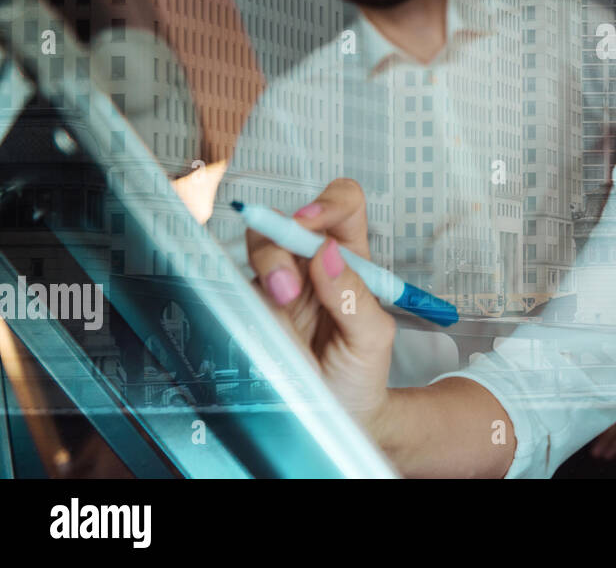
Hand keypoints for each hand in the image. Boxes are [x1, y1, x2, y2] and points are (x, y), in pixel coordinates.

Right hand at [246, 178, 395, 430]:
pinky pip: (235, 281)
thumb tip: (328, 253)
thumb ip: (355, 296)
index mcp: (351, 261)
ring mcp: (278, 284)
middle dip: (285, 236)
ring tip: (281, 298)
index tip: (312, 224)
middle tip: (291, 280)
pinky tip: (253, 311)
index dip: (328, 204)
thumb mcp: (372, 339)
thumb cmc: (360, 375)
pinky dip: (239, 286)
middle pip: (290, 221)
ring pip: (260, 244)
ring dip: (266, 261)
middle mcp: (312, 265)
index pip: (343, 208)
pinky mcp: (250, 307)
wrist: (335, 419)